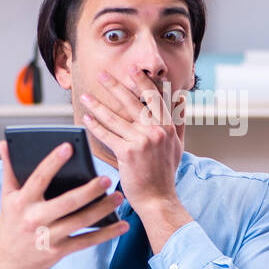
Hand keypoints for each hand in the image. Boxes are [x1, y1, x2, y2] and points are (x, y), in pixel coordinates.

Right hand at [0, 139, 127, 268]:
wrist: (5, 260)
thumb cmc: (10, 221)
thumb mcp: (7, 196)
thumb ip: (9, 169)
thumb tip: (5, 143)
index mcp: (22, 201)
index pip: (39, 178)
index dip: (53, 162)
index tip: (69, 146)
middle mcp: (35, 219)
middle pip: (67, 202)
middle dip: (89, 191)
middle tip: (107, 178)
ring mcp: (48, 237)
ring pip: (80, 221)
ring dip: (103, 209)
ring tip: (118, 197)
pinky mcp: (59, 251)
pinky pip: (86, 241)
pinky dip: (106, 234)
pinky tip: (122, 225)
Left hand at [80, 64, 183, 211]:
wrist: (158, 198)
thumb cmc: (165, 173)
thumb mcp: (178, 145)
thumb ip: (179, 121)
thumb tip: (182, 100)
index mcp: (167, 126)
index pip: (154, 98)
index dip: (142, 82)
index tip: (133, 70)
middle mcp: (155, 130)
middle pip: (132, 102)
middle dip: (115, 86)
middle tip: (102, 74)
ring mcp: (141, 141)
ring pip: (115, 117)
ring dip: (97, 105)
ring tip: (85, 96)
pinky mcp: (127, 152)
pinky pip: (107, 135)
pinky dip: (95, 126)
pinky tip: (86, 118)